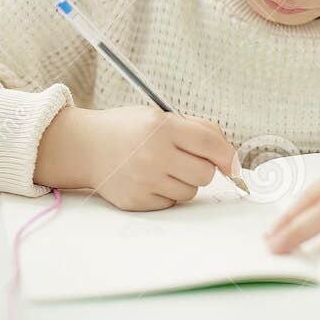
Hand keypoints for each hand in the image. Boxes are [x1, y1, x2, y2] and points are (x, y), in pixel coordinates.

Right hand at [35, 106, 236, 210]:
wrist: (86, 147)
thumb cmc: (129, 130)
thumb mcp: (160, 116)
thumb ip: (196, 129)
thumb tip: (230, 157)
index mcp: (162, 127)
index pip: (211, 144)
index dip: (228, 156)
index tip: (233, 165)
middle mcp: (153, 154)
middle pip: (205, 173)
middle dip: (203, 168)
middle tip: (186, 159)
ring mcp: (144, 180)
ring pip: (190, 191)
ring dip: (184, 181)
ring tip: (163, 167)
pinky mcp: (137, 201)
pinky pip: (171, 202)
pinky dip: (167, 192)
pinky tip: (150, 179)